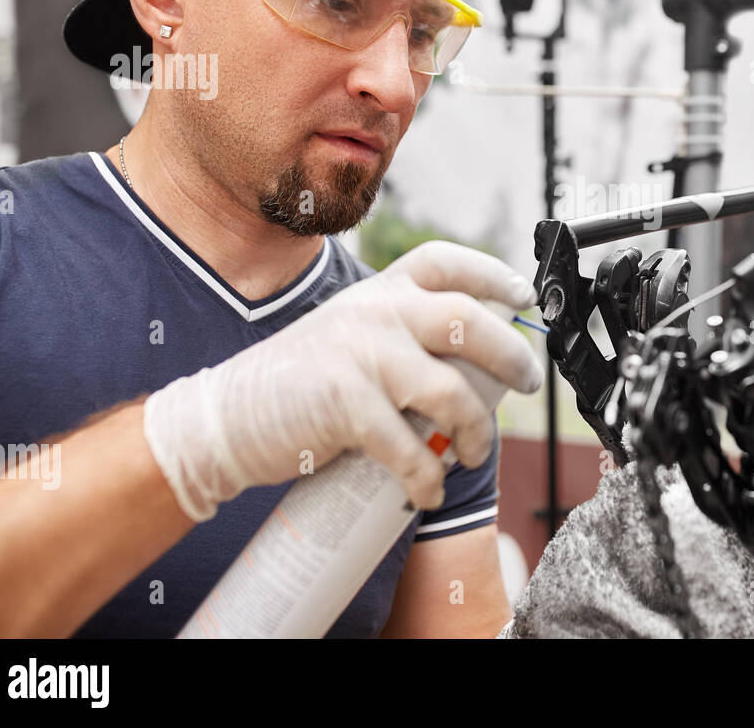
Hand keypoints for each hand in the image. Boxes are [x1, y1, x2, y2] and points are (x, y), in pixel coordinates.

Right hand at [143, 241, 543, 521]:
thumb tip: (477, 353)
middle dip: (510, 355)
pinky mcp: (346, 403)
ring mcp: (360, 354)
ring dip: (476, 429)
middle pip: (467, 320)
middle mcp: (373, 311)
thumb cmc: (300, 383)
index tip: (524, 294)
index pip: (444, 262)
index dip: (492, 273)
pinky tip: (428, 491)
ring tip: (474, 452)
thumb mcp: (352, 334)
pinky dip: (427, 476)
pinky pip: (410, 445)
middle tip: (528, 381)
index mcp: (378, 290)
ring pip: (450, 390)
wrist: (226, 418)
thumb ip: (402, 331)